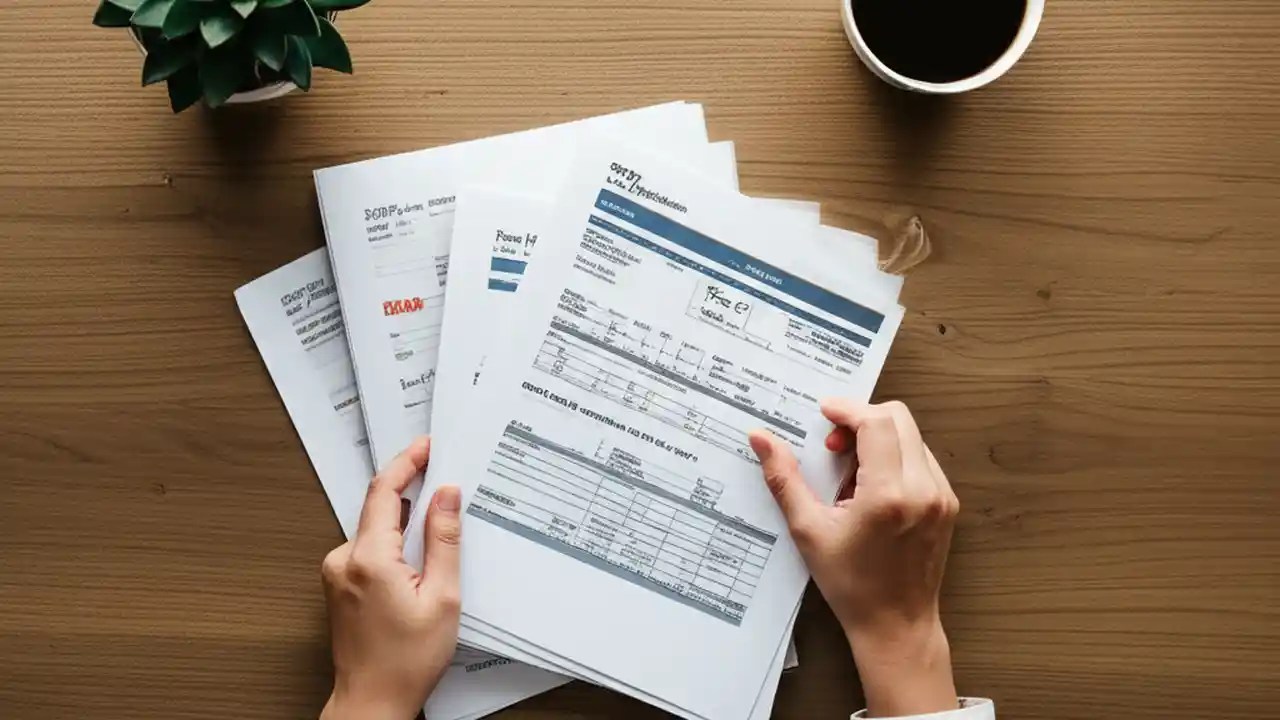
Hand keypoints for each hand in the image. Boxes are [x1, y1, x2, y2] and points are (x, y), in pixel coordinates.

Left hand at [320, 437, 461, 719]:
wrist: (372, 702)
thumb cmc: (406, 662)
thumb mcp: (443, 597)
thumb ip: (444, 539)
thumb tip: (447, 495)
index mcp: (369, 559)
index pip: (385, 491)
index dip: (407, 462)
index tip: (426, 447)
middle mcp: (344, 560)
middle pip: (379, 507)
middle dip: (412, 491)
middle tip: (445, 481)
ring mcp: (337, 572)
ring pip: (375, 529)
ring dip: (404, 522)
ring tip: (438, 529)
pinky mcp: (339, 584)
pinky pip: (368, 548)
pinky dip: (393, 544)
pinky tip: (417, 560)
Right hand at [749, 400, 959, 717]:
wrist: (896, 625)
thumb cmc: (851, 585)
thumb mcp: (808, 530)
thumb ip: (784, 478)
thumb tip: (761, 438)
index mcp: (888, 495)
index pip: (876, 422)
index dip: (847, 409)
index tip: (824, 414)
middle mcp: (923, 489)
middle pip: (898, 419)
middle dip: (861, 421)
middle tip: (833, 448)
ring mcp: (941, 495)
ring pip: (911, 437)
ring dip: (879, 440)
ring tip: (850, 476)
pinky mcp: (947, 503)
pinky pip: (922, 459)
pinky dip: (895, 459)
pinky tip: (871, 489)